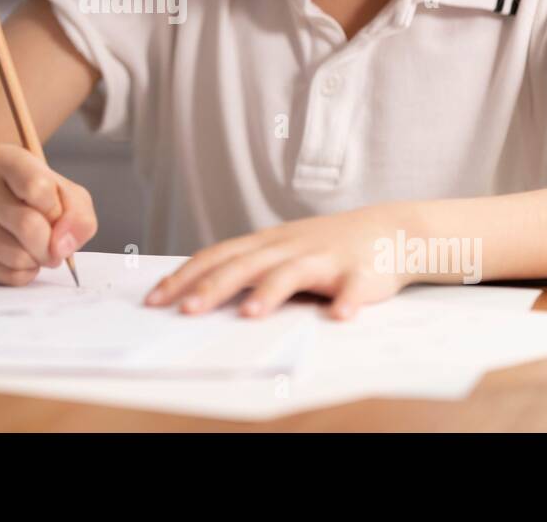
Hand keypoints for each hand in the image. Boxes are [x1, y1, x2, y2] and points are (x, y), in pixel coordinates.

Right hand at [0, 144, 96, 285]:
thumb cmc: (34, 195)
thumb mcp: (64, 191)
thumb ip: (77, 214)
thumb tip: (62, 246)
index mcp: (3, 158)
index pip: (38, 188)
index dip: (57, 209)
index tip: (56, 212)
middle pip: (28, 227)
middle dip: (51, 244)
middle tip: (54, 244)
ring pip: (17, 257)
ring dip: (38, 260)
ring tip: (34, 247)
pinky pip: (5, 275)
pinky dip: (24, 273)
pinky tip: (21, 256)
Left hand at [143, 211, 413, 319]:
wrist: (390, 229)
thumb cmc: (325, 246)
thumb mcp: (281, 249)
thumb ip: (247, 267)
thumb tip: (196, 292)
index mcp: (266, 243)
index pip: (216, 257)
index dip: (185, 277)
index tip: (155, 299)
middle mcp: (290, 247)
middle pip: (246, 265)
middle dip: (214, 288)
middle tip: (186, 311)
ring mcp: (325, 258)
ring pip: (293, 273)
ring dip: (271, 293)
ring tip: (251, 315)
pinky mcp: (361, 272)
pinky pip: (354, 287)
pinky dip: (347, 301)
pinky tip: (340, 316)